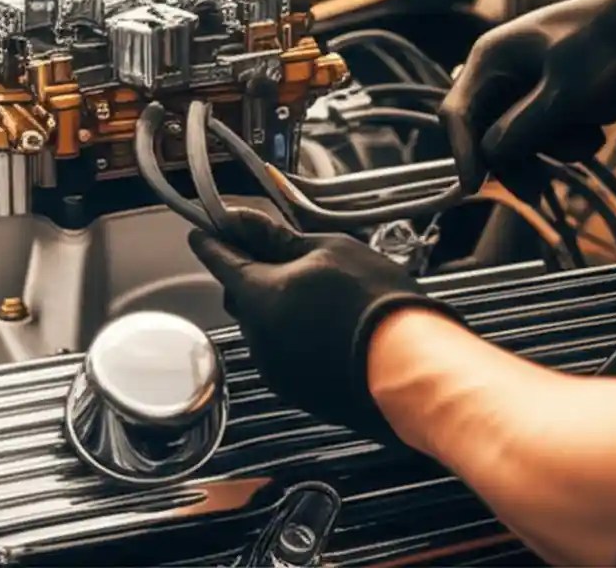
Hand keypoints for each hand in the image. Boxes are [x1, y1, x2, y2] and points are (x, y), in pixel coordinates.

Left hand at [187, 208, 456, 443]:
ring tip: (324, 300)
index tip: (204, 230)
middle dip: (253, 276)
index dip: (211, 241)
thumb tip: (241, 221)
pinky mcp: (297, 394)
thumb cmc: (375, 301)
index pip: (219, 260)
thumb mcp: (328, 250)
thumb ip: (276, 237)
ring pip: (264, 328)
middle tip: (286, 258)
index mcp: (258, 295)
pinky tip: (331, 331)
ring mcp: (275, 370)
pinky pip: (284, 356)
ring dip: (279, 310)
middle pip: (241, 296)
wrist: (412, 367)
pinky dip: (296, 339)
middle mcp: (257, 337)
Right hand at [440, 0, 615, 192]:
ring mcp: (529, 84)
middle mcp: (503, 72)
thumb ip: (522, 130)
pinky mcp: (555, 96)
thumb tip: (489, 157)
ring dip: (554, 148)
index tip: (474, 189)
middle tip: (538, 191)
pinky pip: (548, 132)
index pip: (457, 114)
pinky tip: (598, 123)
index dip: (462, 153)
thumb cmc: (611, 48)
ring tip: (591, 136)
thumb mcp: (565, 94)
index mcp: (492, 59)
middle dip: (517, 160)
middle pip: (487, 133)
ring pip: (521, 138)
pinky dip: (570, 136)